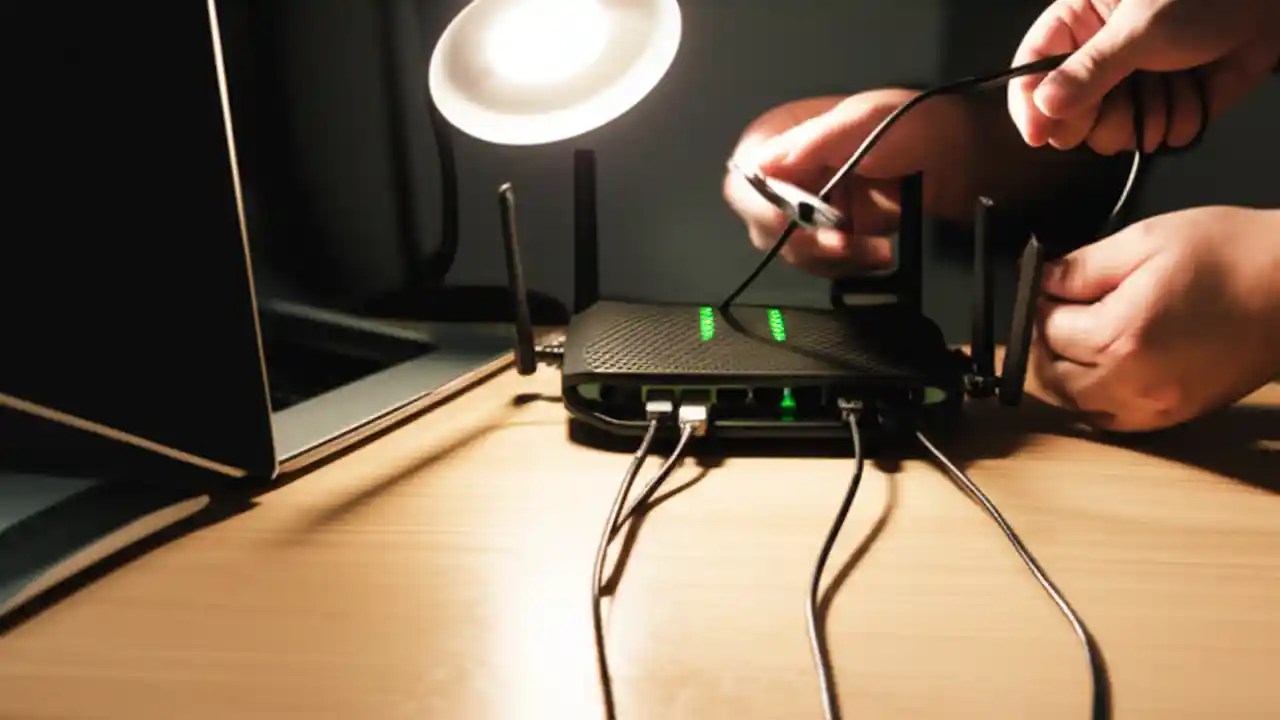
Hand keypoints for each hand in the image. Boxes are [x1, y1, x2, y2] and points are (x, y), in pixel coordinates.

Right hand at [722, 89, 946, 277]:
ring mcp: (812, 206)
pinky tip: (877, 254)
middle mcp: (791, 172)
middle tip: (843, 243)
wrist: (971, 157)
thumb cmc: (920, 126)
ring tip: (874, 249)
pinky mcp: (836, 232)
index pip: (746, 180)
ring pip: (791, 250)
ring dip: (830, 257)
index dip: (762, 208)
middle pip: (763, 222)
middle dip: (803, 240)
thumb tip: (759, 166)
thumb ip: (811, 143)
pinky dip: (846, 266)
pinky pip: (822, 262)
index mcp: (787, 134)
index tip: (791, 225)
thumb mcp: (864, 123)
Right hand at [1008, 0, 1279, 153]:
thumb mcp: (1141, 28)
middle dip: (1099, 115)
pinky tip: (1194, 89)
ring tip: (1174, 81)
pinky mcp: (1162, 109)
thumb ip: (1090, 71)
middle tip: (1123, 97)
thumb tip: (1044, 107)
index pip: (1031, 71)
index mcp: (1079, 24)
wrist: (1270, 7)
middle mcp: (1098, 61)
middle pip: (1066, 115)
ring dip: (1147, 116)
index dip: (1028, 106)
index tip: (1038, 135)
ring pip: (1109, 135)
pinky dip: (1178, 119)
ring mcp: (1129, 89)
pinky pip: (1153, 138)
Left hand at [1033, 206, 1279, 430]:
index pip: (1046, 329)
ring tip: (1080, 337)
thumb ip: (1083, 267)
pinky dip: (1093, 398)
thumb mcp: (1146, 241)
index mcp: (1119, 334)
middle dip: (1045, 341)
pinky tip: (1104, 367)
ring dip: (1064, 373)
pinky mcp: (1173, 415)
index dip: (1042, 303)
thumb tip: (1043, 280)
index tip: (1049, 287)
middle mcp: (1131, 381)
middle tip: (1059, 311)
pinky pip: (1110, 420)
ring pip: (1076, 404)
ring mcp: (1153, 406)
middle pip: (1051, 374)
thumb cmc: (1232, 255)